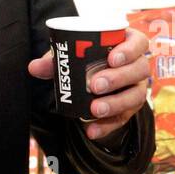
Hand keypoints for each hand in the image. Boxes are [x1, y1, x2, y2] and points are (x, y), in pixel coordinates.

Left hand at [28, 28, 150, 141]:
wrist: (92, 81)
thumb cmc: (86, 59)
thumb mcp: (71, 56)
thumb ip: (54, 60)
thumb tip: (34, 68)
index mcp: (128, 44)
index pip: (139, 42)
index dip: (129, 50)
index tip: (111, 58)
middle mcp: (138, 66)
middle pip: (139, 70)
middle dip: (118, 78)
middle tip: (95, 85)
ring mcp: (137, 88)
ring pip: (136, 96)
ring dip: (116, 103)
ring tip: (95, 109)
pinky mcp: (130, 109)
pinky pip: (124, 119)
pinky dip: (107, 126)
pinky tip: (91, 130)